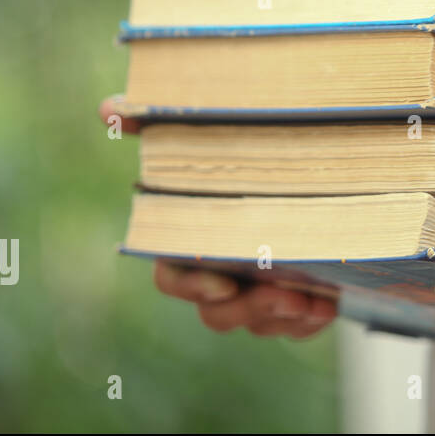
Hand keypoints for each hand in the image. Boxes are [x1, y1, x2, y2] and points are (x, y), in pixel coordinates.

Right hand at [99, 96, 337, 338]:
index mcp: (190, 243)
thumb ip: (159, 125)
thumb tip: (105, 108)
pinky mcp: (291, 305)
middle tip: (284, 293)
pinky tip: (329, 302)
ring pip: (258, 323)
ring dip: (284, 317)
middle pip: (217, 312)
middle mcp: (218, 275)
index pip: (172, 277)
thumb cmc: (248, 151)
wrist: (316, 174)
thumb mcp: (215, 134)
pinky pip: (295, 327)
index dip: (192, 285)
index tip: (223, 284)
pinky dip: (311, 320)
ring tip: (312, 300)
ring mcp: (254, 295)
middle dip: (249, 308)